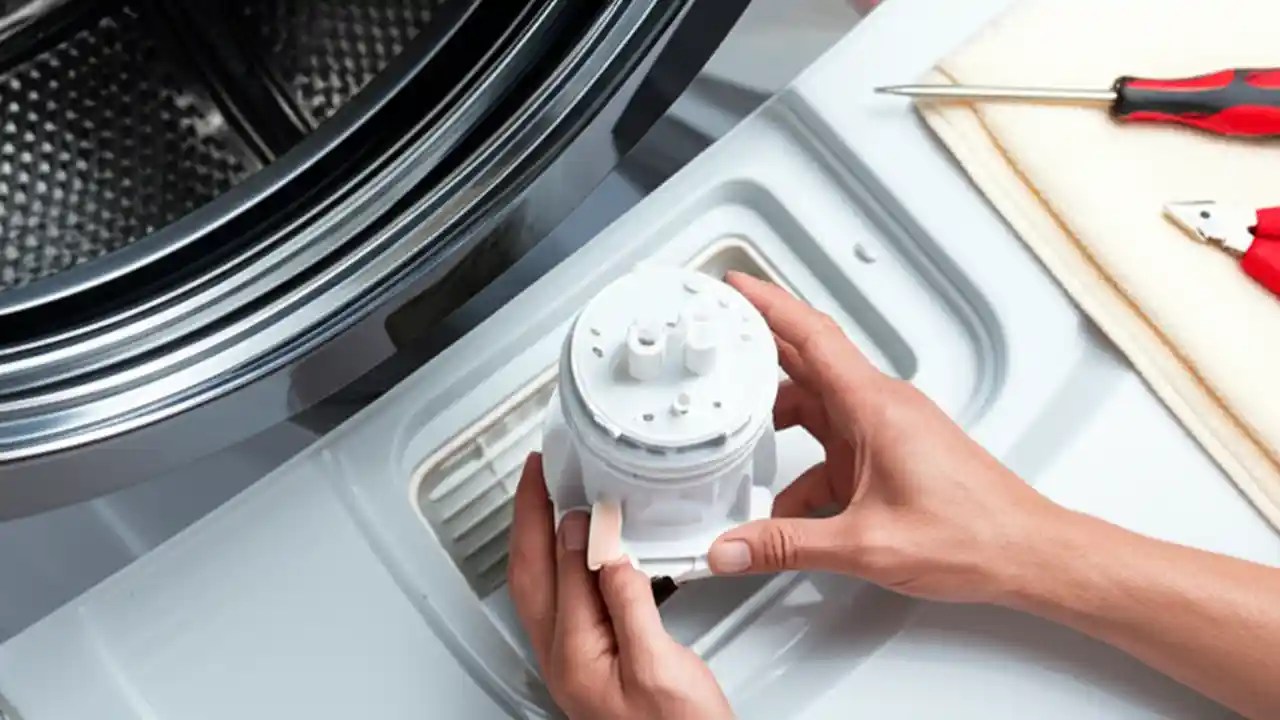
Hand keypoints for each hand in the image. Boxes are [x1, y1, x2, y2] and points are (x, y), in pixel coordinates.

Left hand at [508, 454, 732, 719]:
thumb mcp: (658, 664)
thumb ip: (625, 602)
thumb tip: (603, 547)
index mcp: (574, 654)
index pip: (558, 569)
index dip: (562, 520)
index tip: (567, 481)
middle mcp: (563, 659)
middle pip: (530, 573)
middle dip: (528, 519)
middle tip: (535, 475)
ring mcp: (574, 664)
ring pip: (541, 587)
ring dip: (540, 539)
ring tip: (548, 501)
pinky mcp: (591, 667)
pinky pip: (564, 603)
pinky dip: (565, 567)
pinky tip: (583, 556)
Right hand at [707, 272, 1061, 604]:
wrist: (1025, 553)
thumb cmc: (974, 533)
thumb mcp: (864, 543)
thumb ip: (788, 545)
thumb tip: (734, 548)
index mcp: (875, 406)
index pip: (812, 335)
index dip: (769, 304)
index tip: (737, 285)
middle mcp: (881, 407)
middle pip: (807, 366)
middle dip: (758, 356)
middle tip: (717, 347)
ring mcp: (887, 429)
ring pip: (817, 410)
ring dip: (776, 424)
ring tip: (736, 437)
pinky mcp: (891, 454)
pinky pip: (833, 448)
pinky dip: (803, 469)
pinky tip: (783, 506)